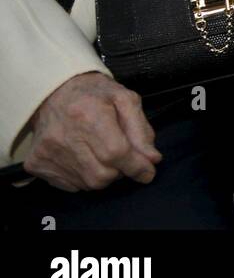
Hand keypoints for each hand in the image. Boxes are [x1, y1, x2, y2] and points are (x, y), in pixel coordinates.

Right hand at [25, 73, 160, 191]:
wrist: (53, 92)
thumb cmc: (94, 94)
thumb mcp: (125, 100)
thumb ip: (141, 130)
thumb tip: (152, 160)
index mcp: (89, 115)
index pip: (116, 153)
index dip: (136, 166)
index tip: (148, 172)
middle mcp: (64, 137)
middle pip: (103, 174)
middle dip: (120, 170)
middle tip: (121, 155)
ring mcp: (48, 152)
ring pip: (88, 183)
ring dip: (104, 174)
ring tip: (101, 152)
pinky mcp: (37, 164)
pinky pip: (71, 185)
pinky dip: (85, 177)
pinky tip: (85, 157)